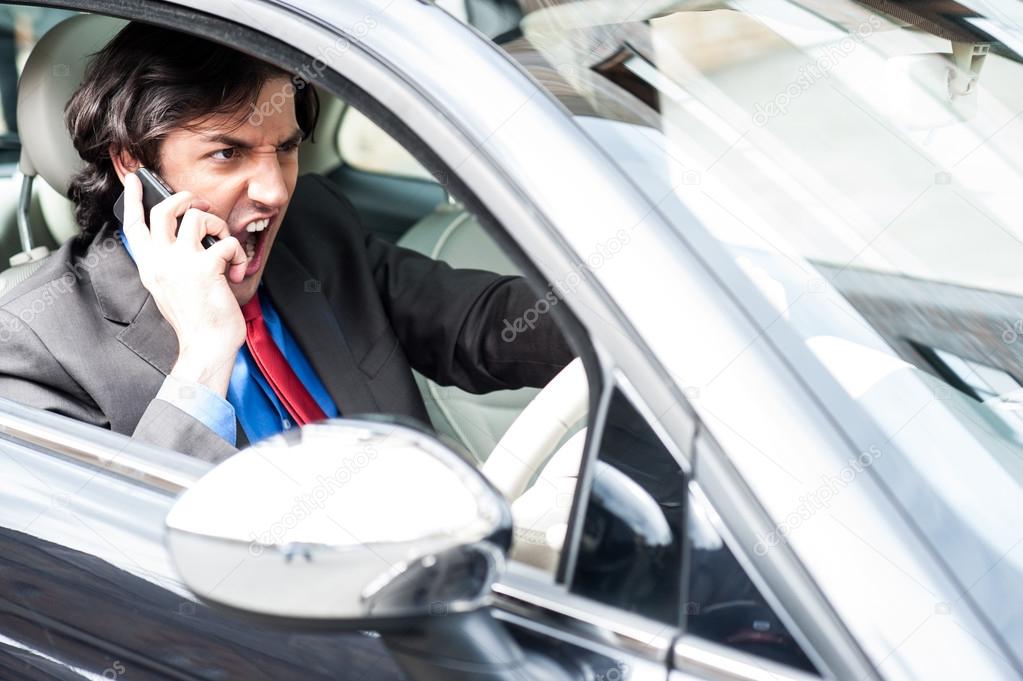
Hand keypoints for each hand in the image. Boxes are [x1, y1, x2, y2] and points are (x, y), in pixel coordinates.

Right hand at [121, 172, 247, 394]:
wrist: (205, 346)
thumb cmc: (195, 321)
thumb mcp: (169, 289)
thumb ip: (169, 264)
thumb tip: (184, 239)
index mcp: (149, 266)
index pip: (133, 226)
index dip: (134, 199)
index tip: (134, 179)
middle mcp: (160, 261)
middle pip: (163, 210)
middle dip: (185, 198)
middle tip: (201, 206)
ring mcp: (181, 263)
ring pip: (196, 216)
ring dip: (217, 224)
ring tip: (224, 244)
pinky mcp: (206, 268)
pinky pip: (226, 242)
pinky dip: (238, 253)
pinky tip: (237, 270)